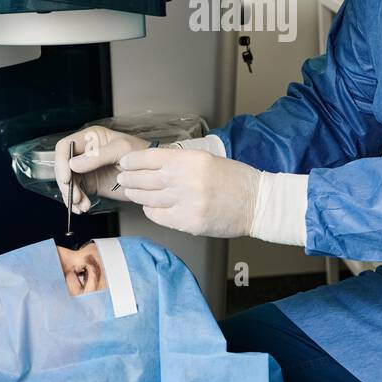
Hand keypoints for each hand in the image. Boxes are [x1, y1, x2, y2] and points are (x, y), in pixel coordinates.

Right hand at [54, 127, 149, 212]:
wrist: (152, 174)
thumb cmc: (141, 154)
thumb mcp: (121, 150)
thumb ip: (97, 156)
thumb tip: (72, 165)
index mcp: (90, 138)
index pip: (65, 147)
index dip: (61, 163)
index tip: (66, 178)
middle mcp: (84, 153)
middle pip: (63, 167)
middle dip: (66, 184)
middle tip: (75, 197)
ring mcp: (86, 169)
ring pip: (68, 183)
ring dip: (72, 196)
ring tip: (82, 205)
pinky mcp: (90, 184)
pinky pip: (77, 193)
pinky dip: (77, 202)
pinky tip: (84, 207)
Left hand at [114, 147, 260, 238]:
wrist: (257, 203)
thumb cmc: (235, 180)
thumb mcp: (207, 160)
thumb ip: (180, 161)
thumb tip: (153, 164)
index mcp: (192, 160)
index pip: (151, 158)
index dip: (133, 161)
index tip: (125, 162)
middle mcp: (187, 180)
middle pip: (145, 179)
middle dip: (130, 178)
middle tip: (123, 178)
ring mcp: (187, 204)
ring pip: (149, 198)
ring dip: (137, 194)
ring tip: (132, 191)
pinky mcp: (188, 223)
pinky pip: (159, 216)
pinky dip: (151, 210)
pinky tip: (150, 206)